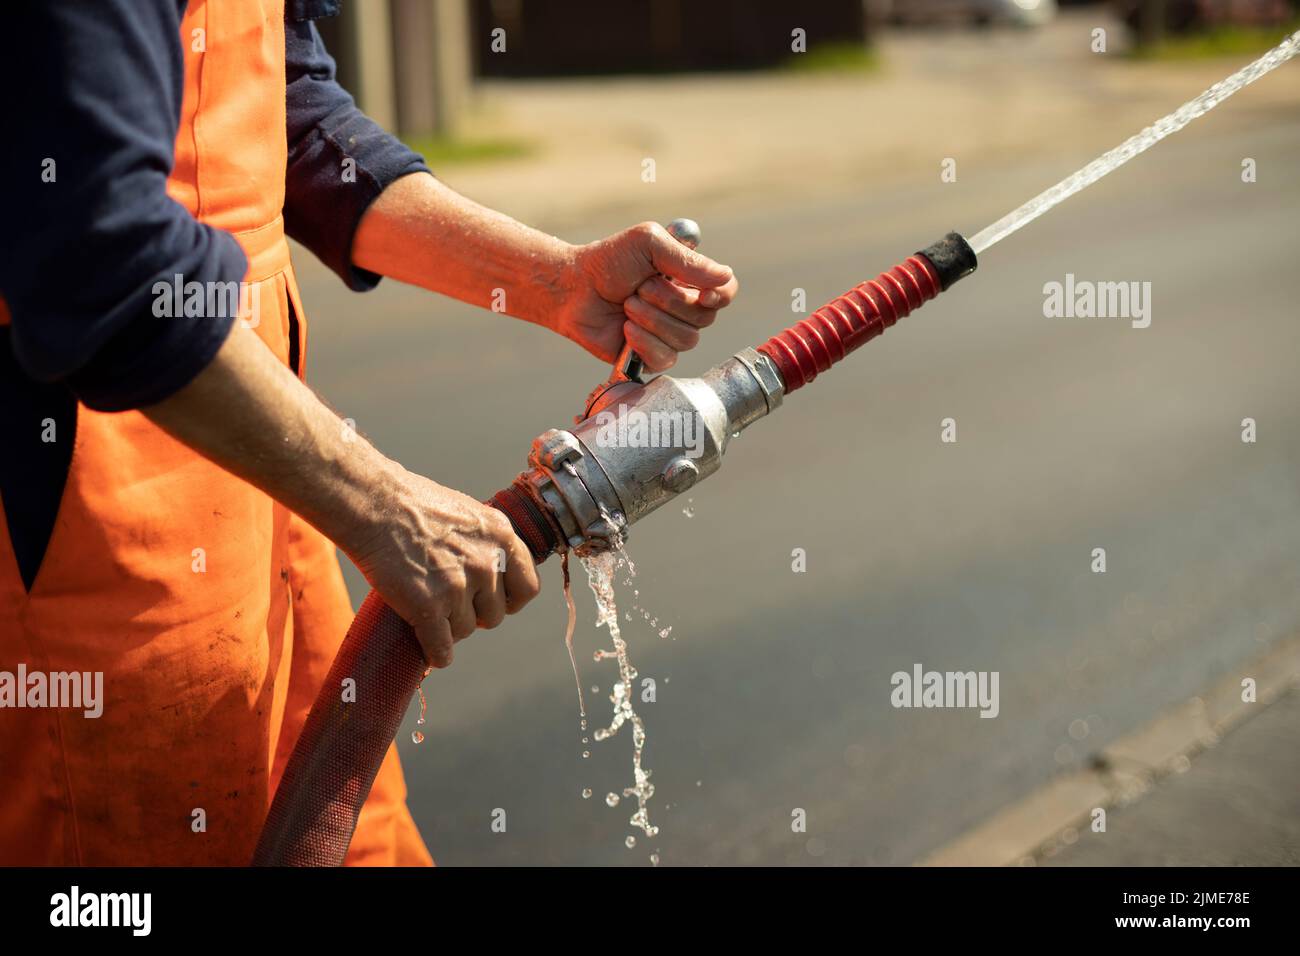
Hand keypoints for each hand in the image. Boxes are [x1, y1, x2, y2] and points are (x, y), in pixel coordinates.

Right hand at [346, 463, 540, 666]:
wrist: (374, 504)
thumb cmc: (412, 503)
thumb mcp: (467, 514)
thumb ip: (484, 543)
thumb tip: (491, 571)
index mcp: (502, 537)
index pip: (528, 588)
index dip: (510, 601)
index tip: (495, 603)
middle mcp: (487, 563)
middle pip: (495, 614)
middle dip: (474, 614)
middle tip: (450, 605)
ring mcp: (459, 585)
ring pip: (465, 630)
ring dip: (449, 629)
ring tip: (429, 613)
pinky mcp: (429, 606)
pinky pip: (441, 648)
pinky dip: (435, 654)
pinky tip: (428, 651)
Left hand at [556, 221, 739, 371]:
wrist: (574, 289)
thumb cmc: (609, 261)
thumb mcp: (648, 243)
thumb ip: (686, 259)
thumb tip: (724, 277)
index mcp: (690, 279)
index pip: (726, 290)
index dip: (721, 295)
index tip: (704, 293)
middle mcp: (685, 308)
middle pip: (705, 317)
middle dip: (668, 301)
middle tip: (639, 288)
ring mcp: (670, 334)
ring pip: (686, 339)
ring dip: (652, 319)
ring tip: (627, 305)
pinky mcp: (652, 356)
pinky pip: (666, 358)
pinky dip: (644, 342)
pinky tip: (625, 329)